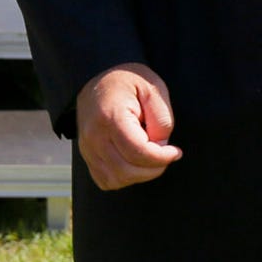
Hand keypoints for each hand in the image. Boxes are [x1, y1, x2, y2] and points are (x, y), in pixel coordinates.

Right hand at [75, 63, 181, 189]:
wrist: (97, 81)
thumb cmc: (127, 82)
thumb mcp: (152, 88)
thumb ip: (161, 117)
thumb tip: (160, 145)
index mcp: (110, 116)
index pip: (138, 152)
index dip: (162, 157)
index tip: (175, 151)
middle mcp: (94, 136)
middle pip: (126, 171)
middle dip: (153, 169)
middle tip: (166, 156)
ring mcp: (87, 148)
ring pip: (116, 180)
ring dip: (140, 175)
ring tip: (151, 157)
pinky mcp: (86, 157)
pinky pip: (106, 180)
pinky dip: (124, 178)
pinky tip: (135, 162)